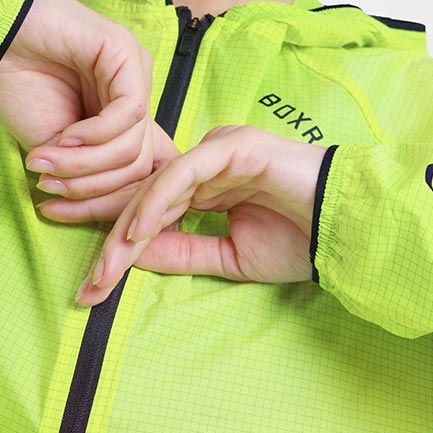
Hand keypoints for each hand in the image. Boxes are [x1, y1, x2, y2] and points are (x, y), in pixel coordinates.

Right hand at [0, 0, 175, 221]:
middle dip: (91, 189)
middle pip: (138, 166)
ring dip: (85, 164)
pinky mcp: (128, 53)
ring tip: (46, 163)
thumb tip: (110, 208)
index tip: (55, 211)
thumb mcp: (54, 147)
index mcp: (120, 117)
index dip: (101, 203)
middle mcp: (136, 94)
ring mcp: (137, 72)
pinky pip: (129, 112)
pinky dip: (95, 136)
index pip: (138, 174)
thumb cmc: (16, 86)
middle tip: (49, 187)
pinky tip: (64, 136)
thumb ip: (83, 171)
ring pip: (133, 146)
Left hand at [71, 125, 329, 304]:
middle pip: (143, 198)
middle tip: (83, 282)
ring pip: (156, 187)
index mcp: (206, 185)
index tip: (90, 286)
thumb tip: (130, 257)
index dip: (116, 245)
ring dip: (125, 230)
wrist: (349, 229)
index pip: (150, 212)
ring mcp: (217, 150)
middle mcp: (206, 162)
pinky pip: (183, 174)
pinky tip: (136, 233)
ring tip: (103, 269)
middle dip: (107, 238)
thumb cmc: (302, 241)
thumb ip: (181, 251)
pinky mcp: (232, 146)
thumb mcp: (229, 256)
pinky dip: (157, 203)